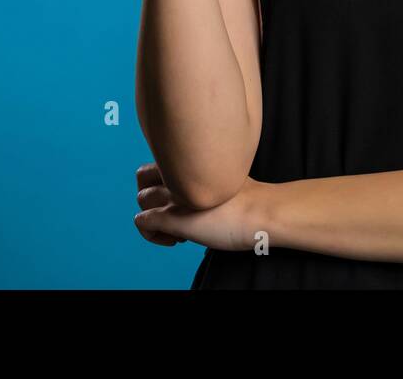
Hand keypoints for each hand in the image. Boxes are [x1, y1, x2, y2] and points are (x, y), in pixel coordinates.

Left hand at [134, 161, 269, 250]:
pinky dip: (152, 234)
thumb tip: (204, 191)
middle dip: (150, 194)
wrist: (261, 211)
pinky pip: (142, 223)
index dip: (166, 181)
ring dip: (153, 216)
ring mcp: (172, 195)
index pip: (162, 162)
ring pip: (141, 200)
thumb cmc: (252, 200)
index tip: (185, 197)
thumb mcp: (226, 178)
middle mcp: (178, 174)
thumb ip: (209, 178)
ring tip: (178, 229)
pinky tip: (176, 240)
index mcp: (192, 161)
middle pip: (142, 176)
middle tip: (170, 210)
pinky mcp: (171, 217)